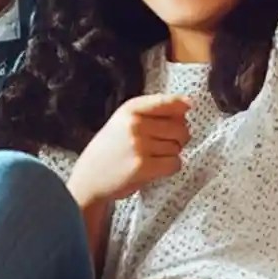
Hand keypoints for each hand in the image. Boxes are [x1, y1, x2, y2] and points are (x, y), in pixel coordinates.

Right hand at [67, 94, 190, 204]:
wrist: (90, 177)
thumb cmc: (110, 148)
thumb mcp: (123, 120)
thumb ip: (151, 111)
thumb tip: (187, 105)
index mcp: (129, 109)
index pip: (166, 102)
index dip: (181, 105)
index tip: (187, 107)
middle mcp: (134, 124)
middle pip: (180, 127)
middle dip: (178, 137)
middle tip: (164, 142)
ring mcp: (139, 145)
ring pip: (178, 147)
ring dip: (170, 154)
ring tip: (151, 156)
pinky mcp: (143, 166)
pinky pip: (175, 163)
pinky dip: (169, 167)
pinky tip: (154, 167)